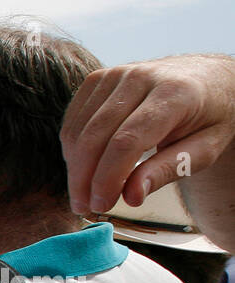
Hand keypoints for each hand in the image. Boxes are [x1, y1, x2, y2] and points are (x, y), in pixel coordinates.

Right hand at [61, 54, 234, 214]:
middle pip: (95, 137)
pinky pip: (73, 121)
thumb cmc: (209, 118)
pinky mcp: (99, 78)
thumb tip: (131, 197)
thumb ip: (168, 171)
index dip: (107, 178)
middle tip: (86, 208)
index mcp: (175, 93)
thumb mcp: (205, 149)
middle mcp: (142, 77)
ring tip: (83, 194)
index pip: (126, 141)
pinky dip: (72, 151)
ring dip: (74, 169)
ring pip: (78, 130)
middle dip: (84, 179)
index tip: (102, 205)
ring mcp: (116, 74)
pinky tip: (83, 170)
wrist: (207, 79)